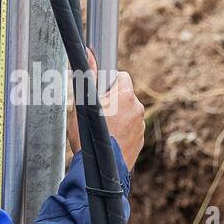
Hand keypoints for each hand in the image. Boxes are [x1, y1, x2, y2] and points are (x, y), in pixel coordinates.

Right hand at [68, 51, 145, 172]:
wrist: (98, 170)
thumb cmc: (89, 135)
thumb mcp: (83, 103)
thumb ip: (88, 76)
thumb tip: (88, 53)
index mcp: (126, 96)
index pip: (121, 76)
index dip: (107, 84)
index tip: (97, 95)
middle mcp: (138, 109)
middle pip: (124, 96)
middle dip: (112, 102)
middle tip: (96, 114)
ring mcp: (141, 127)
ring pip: (127, 114)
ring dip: (117, 117)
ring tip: (101, 131)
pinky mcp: (140, 142)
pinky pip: (130, 130)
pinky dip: (121, 132)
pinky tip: (108, 140)